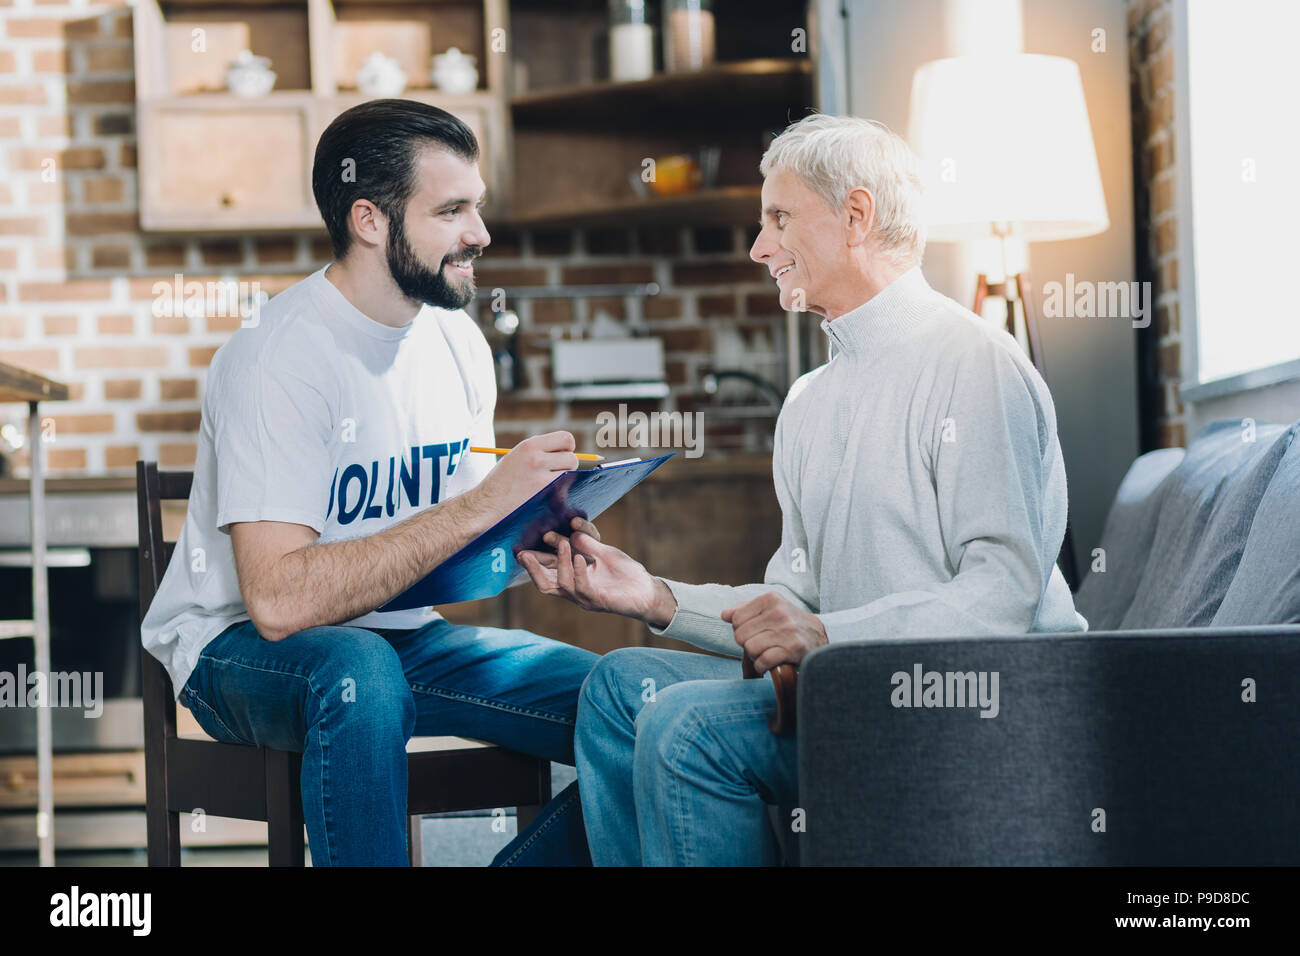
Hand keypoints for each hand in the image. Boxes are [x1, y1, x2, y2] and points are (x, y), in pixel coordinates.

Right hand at [472, 431, 577, 514]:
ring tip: (548, 484)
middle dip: (567, 466)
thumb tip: (568, 452)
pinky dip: (560, 493)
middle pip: (572, 457)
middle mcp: (537, 458)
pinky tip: (546, 496)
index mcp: (529, 445)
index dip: (567, 447)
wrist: (486, 504)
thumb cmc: (501, 481)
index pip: (566, 438)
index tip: (560, 455)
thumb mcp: (516, 456)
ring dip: (564, 480)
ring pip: (571, 474)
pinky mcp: (544, 495)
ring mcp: (541, 478)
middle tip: (554, 473)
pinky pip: (564, 490)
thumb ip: (539, 451)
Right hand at [517, 519, 675, 626]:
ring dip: (560, 562)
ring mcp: (585, 597)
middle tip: (523, 554)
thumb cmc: (625, 573)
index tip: (521, 547)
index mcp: (572, 577)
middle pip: (545, 583)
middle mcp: (574, 590)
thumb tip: (572, 529)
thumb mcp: (604, 552)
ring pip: (562, 584)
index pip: (547, 569)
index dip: (533, 560)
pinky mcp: (598, 600)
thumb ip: (588, 541)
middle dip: (532, 569)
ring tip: (563, 542)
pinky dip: (578, 572)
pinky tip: (579, 558)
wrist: (647, 591)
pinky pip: (583, 588)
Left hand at [722, 592, 826, 673]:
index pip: (736, 619)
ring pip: (750, 649)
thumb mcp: (770, 609)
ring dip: (755, 656)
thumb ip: (745, 610)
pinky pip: (763, 661)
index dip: (741, 630)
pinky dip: (762, 666)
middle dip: (747, 644)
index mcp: (770, 599)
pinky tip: (769, 664)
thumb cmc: (789, 623)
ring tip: (766, 653)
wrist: (819, 638)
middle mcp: (779, 612)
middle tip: (761, 645)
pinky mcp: (792, 648)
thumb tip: (724, 615)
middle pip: (740, 636)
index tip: (754, 633)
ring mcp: (787, 630)